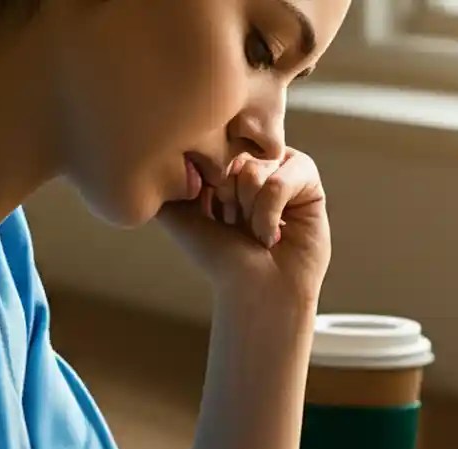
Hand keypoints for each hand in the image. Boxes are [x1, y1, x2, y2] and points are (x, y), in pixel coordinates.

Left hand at [157, 147, 329, 307]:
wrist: (255, 291)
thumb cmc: (222, 259)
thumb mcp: (180, 215)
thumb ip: (165, 182)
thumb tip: (148, 150)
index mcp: (225, 161)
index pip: (209, 147)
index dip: (206, 184)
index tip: (213, 214)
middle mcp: (254, 158)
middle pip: (232, 154)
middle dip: (227, 197)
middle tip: (235, 224)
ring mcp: (282, 166)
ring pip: (254, 168)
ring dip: (249, 209)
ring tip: (255, 231)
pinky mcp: (308, 180)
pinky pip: (280, 180)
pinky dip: (268, 213)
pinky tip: (272, 235)